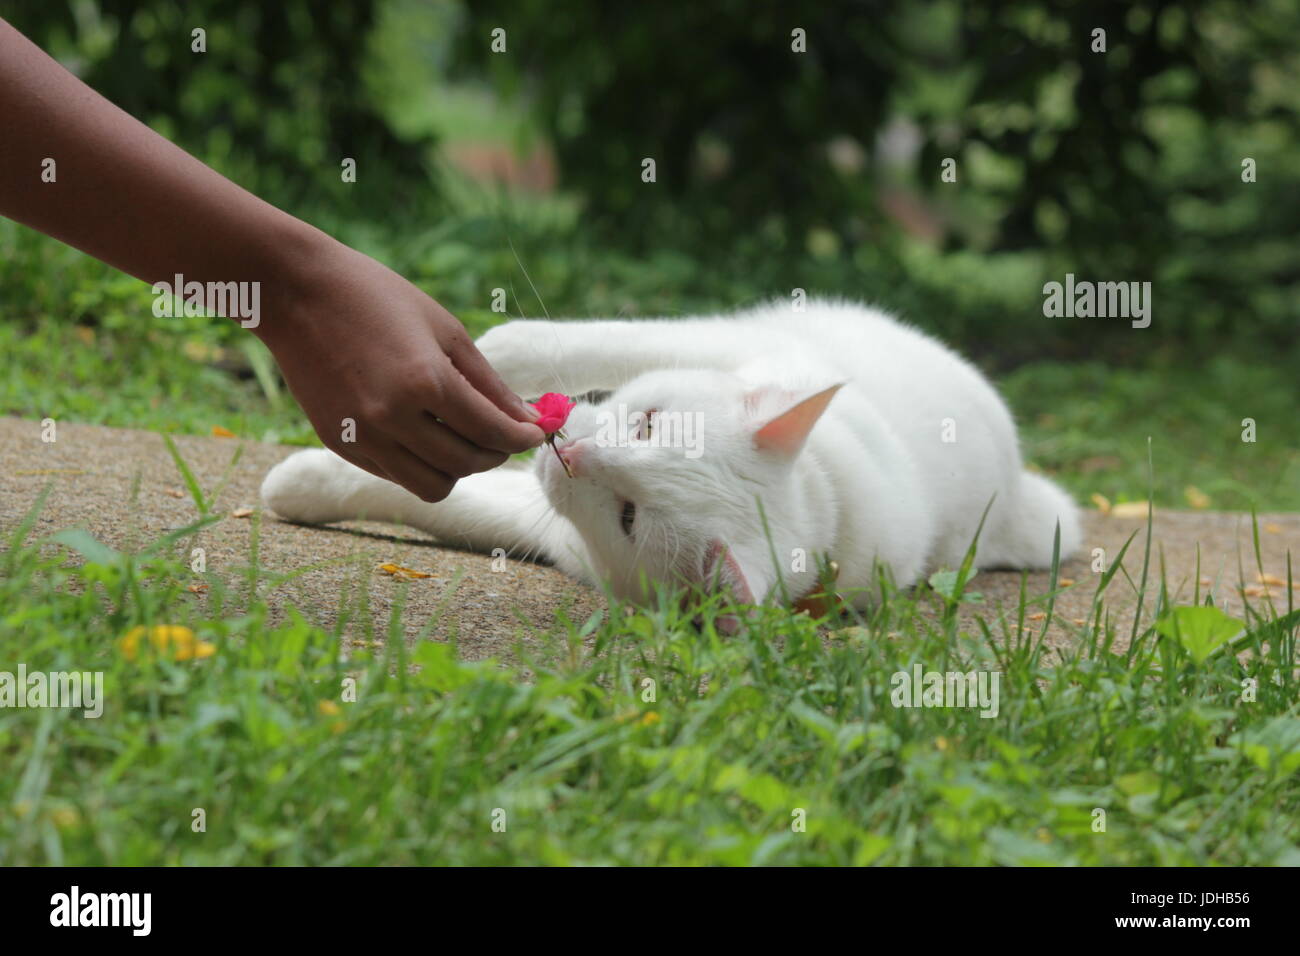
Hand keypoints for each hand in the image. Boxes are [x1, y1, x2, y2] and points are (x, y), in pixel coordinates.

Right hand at [259, 239, 544, 501]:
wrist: (296, 293)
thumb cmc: (377, 298)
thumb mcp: (445, 330)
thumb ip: (489, 384)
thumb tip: (526, 420)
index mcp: (425, 382)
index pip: (492, 432)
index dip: (522, 437)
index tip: (536, 433)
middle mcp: (392, 418)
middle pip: (466, 465)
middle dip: (495, 453)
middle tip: (503, 434)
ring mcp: (363, 437)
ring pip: (433, 485)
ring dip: (459, 468)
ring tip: (464, 437)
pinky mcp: (342, 445)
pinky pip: (398, 474)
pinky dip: (421, 462)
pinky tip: (423, 431)